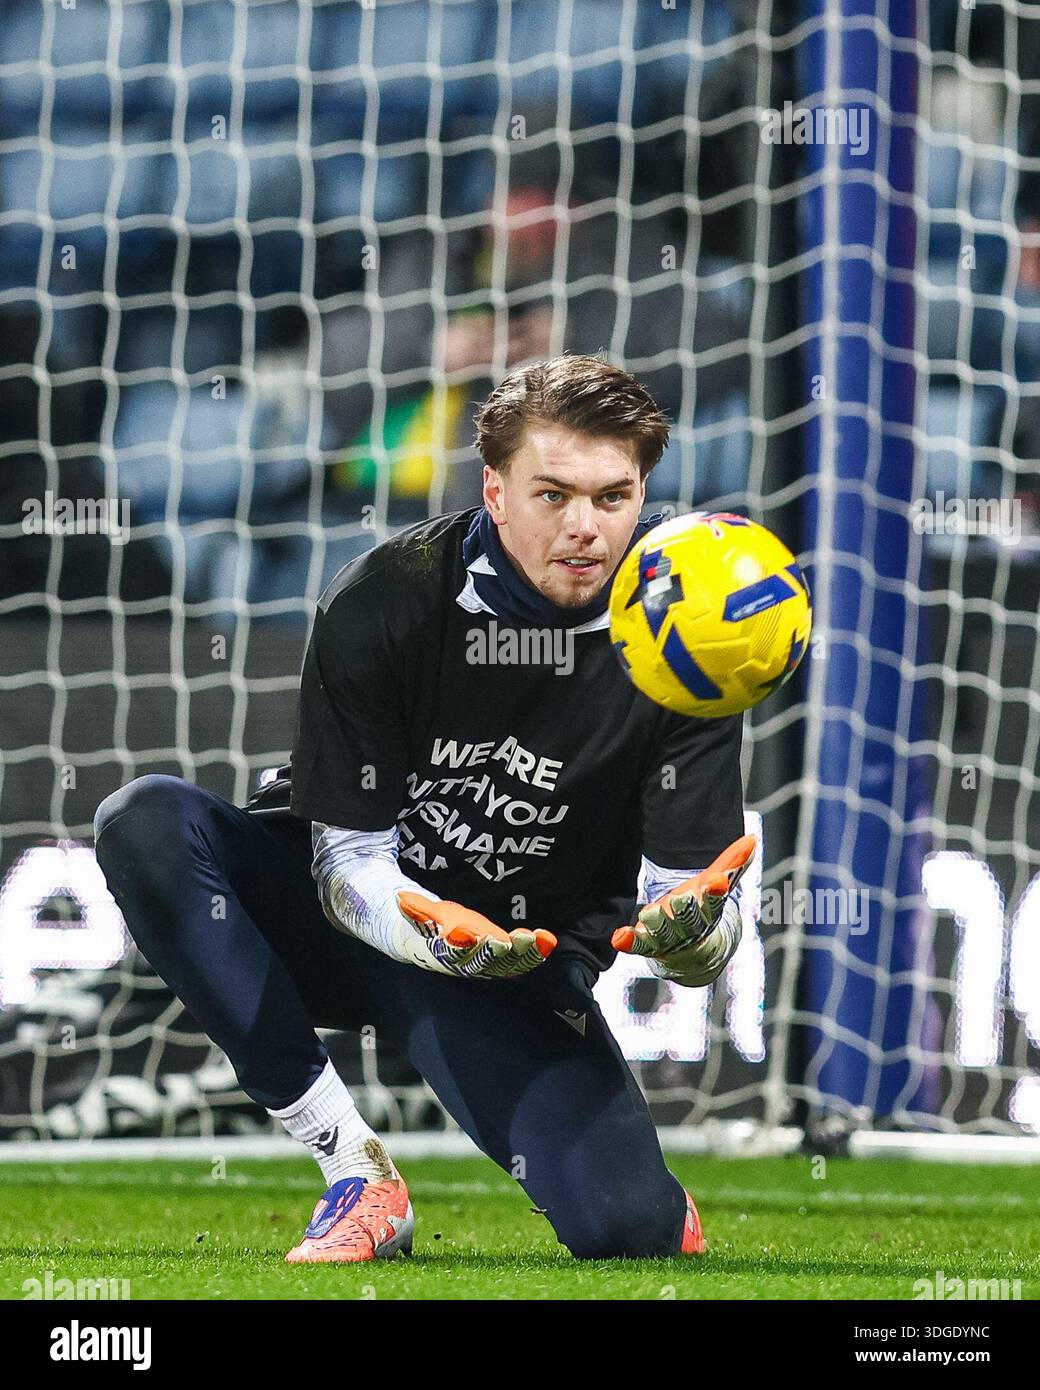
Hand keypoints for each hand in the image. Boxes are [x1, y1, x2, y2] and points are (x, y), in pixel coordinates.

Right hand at [396, 892, 556, 979]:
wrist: (445, 943)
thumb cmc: (435, 926)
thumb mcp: (425, 914)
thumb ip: (416, 908)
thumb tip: (399, 896)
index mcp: (448, 953)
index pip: (451, 952)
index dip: (457, 944)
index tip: (460, 933)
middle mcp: (470, 963)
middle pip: (482, 961)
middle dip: (494, 951)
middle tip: (504, 941)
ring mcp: (491, 964)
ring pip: (508, 964)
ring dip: (523, 953)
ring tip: (535, 937)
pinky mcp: (508, 961)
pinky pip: (524, 960)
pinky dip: (537, 952)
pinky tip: (548, 939)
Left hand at [612, 835, 755, 984]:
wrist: (695, 953)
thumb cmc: (703, 911)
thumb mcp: (716, 886)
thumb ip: (733, 864)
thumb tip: (752, 838)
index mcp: (708, 913)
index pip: (715, 903)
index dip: (715, 893)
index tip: (718, 880)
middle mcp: (691, 929)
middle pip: (691, 920)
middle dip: (686, 910)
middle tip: (682, 897)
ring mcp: (670, 940)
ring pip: (665, 933)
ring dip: (658, 924)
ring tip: (650, 912)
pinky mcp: (649, 945)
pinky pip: (639, 945)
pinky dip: (630, 941)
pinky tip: (619, 937)